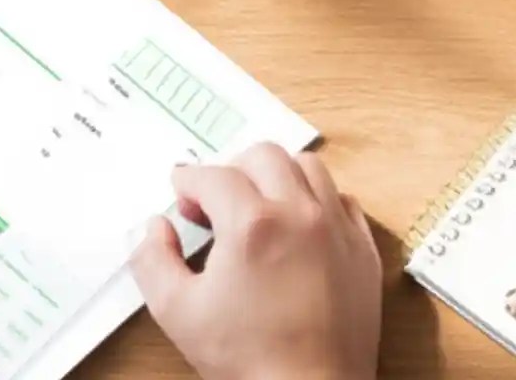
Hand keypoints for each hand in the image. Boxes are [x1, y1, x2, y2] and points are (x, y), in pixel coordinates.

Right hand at [130, 144, 382, 379]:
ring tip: (258, 204)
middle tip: (215, 200)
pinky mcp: (363, 250)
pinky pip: (342, 200)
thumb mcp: (176, 312)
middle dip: (231, 169)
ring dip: (277, 176)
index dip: (188, 181)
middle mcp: (300, 215)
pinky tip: (299, 225)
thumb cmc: (249, 360)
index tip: (182, 192)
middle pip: (264, 156)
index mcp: (252, 224)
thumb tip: (155, 229)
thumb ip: (152, 260)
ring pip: (309, 167)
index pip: (212, 176)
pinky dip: (317, 200)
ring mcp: (338, 229)